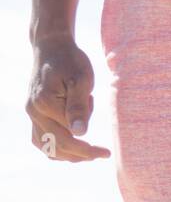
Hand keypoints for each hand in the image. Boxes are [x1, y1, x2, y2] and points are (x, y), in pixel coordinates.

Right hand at [27, 33, 109, 161]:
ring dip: (70, 154)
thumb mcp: (82, 79)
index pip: (69, 138)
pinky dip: (58, 148)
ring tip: (90, 149)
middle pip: (57, 147)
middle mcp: (34, 111)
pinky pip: (41, 141)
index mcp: (45, 104)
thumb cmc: (70, 61)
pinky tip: (76, 142)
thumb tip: (80, 133)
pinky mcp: (34, 114)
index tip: (106, 152)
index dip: (89, 149)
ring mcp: (32, 114)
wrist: (52, 47)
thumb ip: (79, 106)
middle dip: (82, 155)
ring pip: (47, 148)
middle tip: (102, 152)